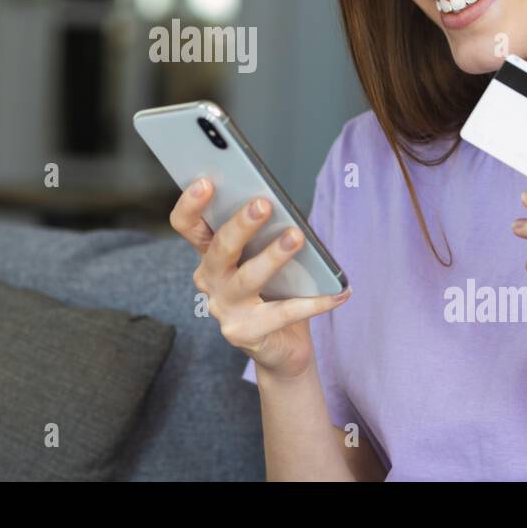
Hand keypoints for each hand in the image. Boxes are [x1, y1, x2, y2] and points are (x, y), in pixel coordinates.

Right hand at [169, 177, 351, 379]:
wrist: (280, 345)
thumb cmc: (274, 291)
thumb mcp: (263, 257)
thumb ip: (263, 234)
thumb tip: (283, 208)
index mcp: (210, 254)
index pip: (187, 225)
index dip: (191, 204)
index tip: (207, 182)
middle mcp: (210, 280)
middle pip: (218, 249)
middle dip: (240, 224)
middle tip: (264, 204)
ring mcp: (224, 308)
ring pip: (247, 278)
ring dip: (273, 256)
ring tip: (296, 236)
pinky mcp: (245, 332)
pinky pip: (283, 313)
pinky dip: (314, 302)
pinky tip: (339, 292)